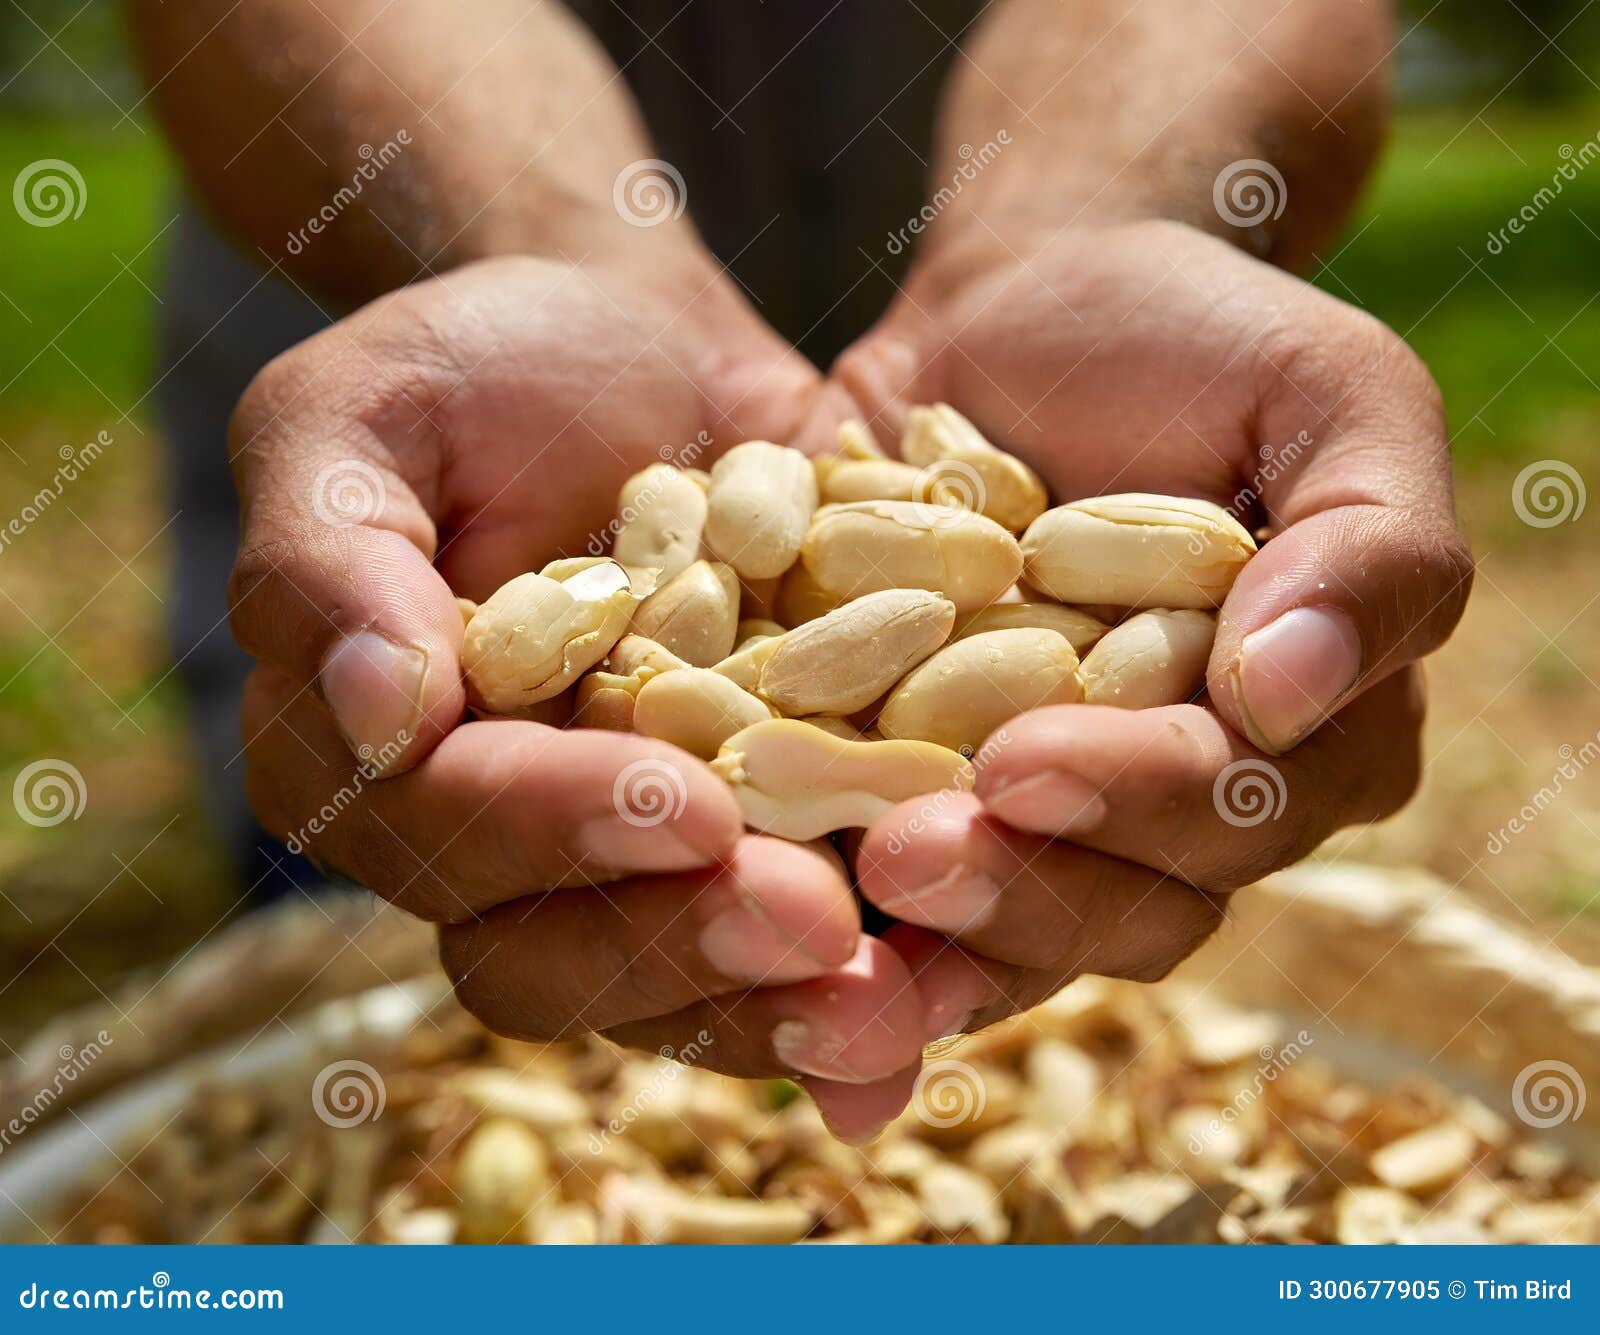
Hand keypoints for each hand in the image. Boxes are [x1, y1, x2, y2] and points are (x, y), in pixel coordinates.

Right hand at [232, 255, 927, 1097]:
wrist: (639, 351)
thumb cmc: (481, 365)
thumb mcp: (363, 415)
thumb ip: (329, 558)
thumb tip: (381, 720)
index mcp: (371, 759)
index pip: (439, 829)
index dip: (554, 830)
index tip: (686, 803)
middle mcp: (490, 840)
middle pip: (543, 955)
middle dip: (677, 944)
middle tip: (814, 919)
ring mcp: (620, 858)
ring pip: (666, 989)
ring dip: (775, 1004)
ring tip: (896, 991)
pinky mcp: (743, 844)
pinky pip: (780, 951)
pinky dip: (861, 978)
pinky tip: (941, 988)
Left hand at [819, 220, 1471, 1132]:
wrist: (1026, 308)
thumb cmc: (1196, 338)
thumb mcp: (1328, 395)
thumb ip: (1367, 543)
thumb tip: (1288, 697)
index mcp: (1297, 741)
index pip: (1237, 810)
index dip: (1142, 804)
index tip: (1030, 763)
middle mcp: (1175, 810)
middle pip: (1121, 908)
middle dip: (1016, 893)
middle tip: (903, 856)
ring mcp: (1041, 817)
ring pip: (1004, 933)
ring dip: (916, 950)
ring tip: (818, 920)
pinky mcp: (916, 796)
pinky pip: (884, 894)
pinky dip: (833, 939)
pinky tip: (768, 969)